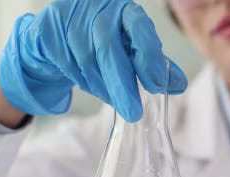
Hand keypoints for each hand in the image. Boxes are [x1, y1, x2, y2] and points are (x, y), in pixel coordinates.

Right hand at [0, 0, 187, 121]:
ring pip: (87, 60)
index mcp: (124, 9)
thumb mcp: (130, 49)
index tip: (158, 84)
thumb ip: (154, 64)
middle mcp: (98, 7)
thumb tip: (180, 84)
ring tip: (115, 101)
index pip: (140, 26)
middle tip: (133, 113)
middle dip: (122, 84)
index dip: (149, 55)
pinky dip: (83, 82)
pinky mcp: (49, 31)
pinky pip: (67, 64)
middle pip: (108, 48)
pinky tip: (92, 87)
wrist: (58, 36)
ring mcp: (70, 17)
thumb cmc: (102, 42)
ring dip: (102, 88)